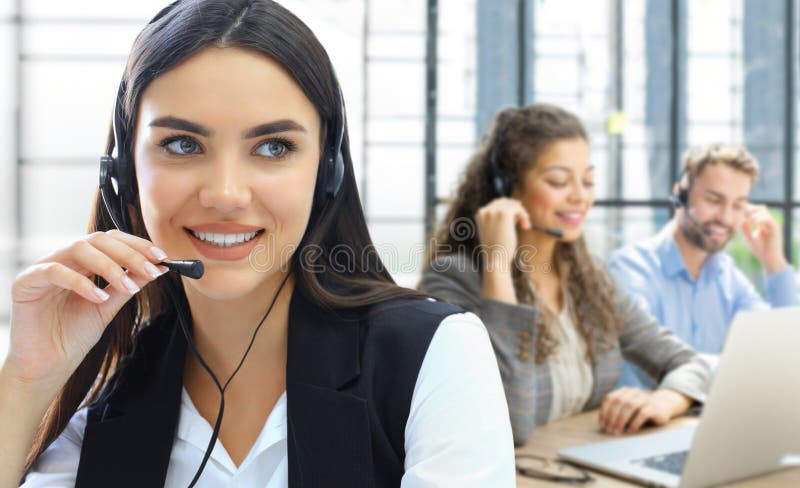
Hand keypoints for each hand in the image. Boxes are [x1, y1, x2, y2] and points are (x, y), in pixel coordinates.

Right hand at [7, 230, 168, 391]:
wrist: (48, 366)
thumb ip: (129, 284)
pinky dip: (81, 282)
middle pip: (98, 240)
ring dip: (110, 266)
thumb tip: (159, 267)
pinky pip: (54, 271)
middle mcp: (63, 259)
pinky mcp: (26, 282)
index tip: (162, 258)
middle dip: (130, 254)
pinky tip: (99, 298)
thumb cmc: (74, 336)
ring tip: (129, 287)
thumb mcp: (109, 306)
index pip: (111, 240)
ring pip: (79, 248)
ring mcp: (43, 268)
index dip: (138, 245)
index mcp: (82, 262)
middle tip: (151, 270)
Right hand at [474, 197, 530, 270]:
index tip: (516, 220)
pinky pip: (518, 208)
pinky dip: (524, 216)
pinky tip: (525, 226)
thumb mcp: (495, 231)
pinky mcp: (504, 213)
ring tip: (525, 226)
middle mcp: (485, 210)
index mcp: (480, 214)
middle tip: (523, 221)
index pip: (496, 204)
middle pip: (504, 201)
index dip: (508, 209)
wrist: (495, 260)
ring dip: (521, 213)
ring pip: (512, 204)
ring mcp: (493, 211)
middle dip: (515, 209)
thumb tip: (516, 205)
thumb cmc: (497, 249)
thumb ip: (500, 218)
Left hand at [598, 388, 690, 434]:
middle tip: (609, 430)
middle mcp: (634, 392)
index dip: (604, 411)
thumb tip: (603, 424)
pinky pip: (642, 413)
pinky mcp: (654, 407)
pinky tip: (630, 431)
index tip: (602, 424)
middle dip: (611, 416)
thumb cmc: (639, 411)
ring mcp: (645, 398)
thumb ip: (616, 412)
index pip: (610, 398)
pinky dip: (634, 423)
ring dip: (621, 420)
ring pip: (629, 406)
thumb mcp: (627, 410)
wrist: (662, 408)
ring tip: (617, 431)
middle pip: (618, 401)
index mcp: (624, 391)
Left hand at [741, 204, 787, 272]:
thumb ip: (745, 228)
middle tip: (744, 212)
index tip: (740, 210)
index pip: (757, 212)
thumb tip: (741, 219)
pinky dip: (759, 219)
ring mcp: (772, 225)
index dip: (749, 209)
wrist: (769, 259)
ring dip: (755, 214)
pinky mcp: (775, 229)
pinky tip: (753, 222)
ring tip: (749, 220)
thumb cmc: (759, 250)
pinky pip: (768, 219)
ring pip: (764, 212)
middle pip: (761, 208)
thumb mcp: (749, 237)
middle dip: (752, 208)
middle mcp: (767, 223)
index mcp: (761, 225)